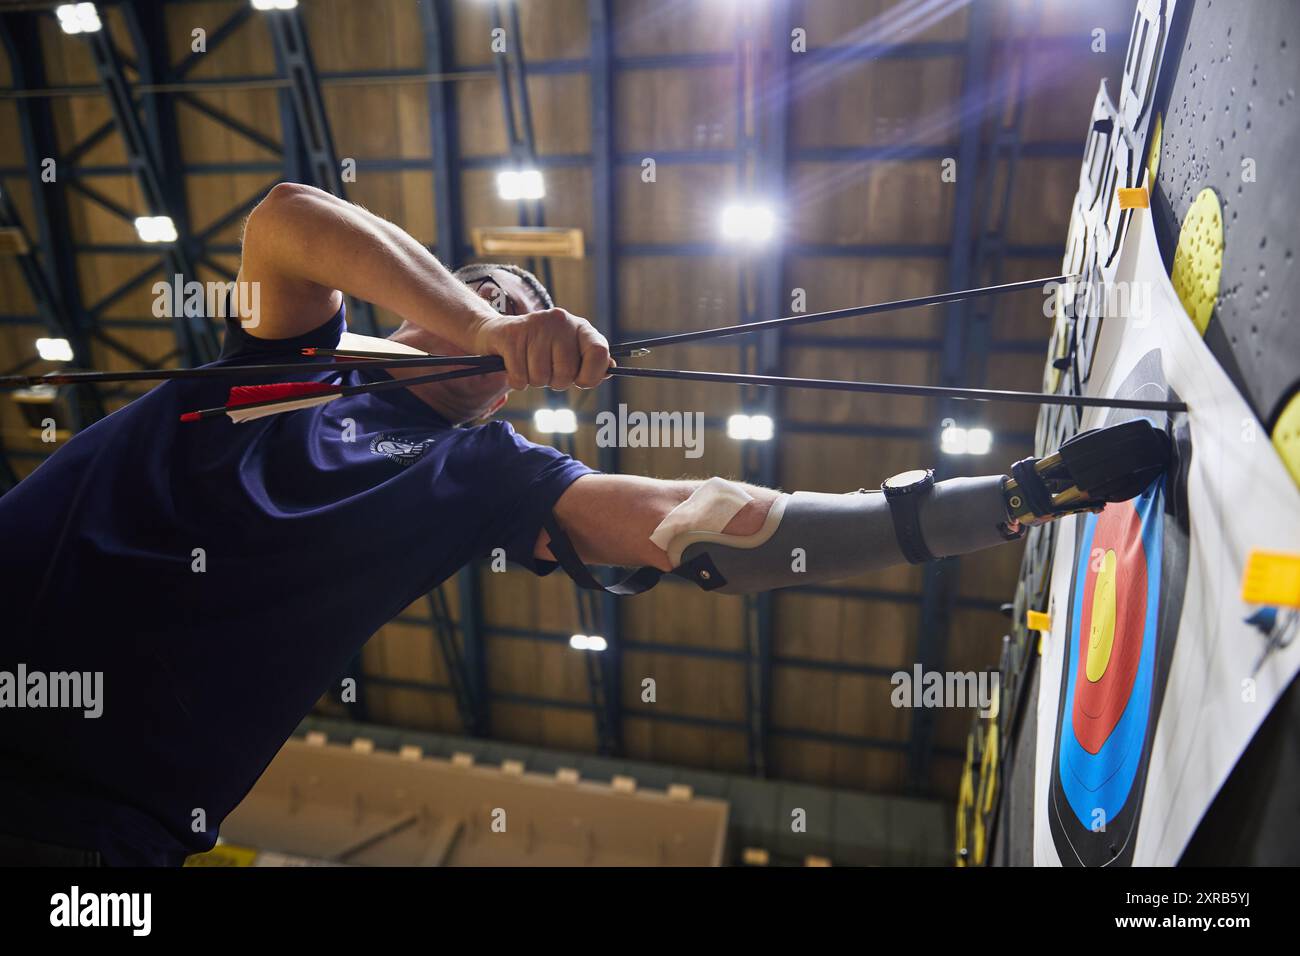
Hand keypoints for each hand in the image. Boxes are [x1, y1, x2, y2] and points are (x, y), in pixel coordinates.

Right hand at [472, 308, 611, 390]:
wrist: (498, 333)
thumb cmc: (540, 349)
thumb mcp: (568, 352)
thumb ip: (590, 362)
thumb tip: (610, 369)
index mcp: (580, 327)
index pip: (599, 352)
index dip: (592, 375)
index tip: (580, 380)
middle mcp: (561, 321)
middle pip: (566, 373)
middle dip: (555, 382)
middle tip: (547, 370)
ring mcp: (535, 325)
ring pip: (541, 377)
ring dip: (534, 381)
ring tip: (529, 366)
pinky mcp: (512, 335)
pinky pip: (520, 377)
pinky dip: (517, 381)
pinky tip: (515, 366)